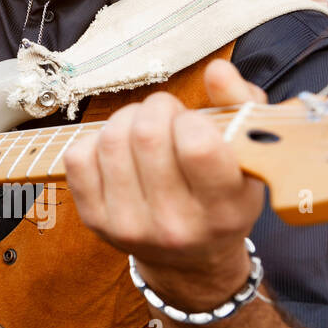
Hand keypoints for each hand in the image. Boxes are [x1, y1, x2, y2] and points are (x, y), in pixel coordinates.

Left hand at [65, 59, 268, 310]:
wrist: (190, 258)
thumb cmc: (223, 197)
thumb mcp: (250, 157)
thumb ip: (241, 107)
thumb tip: (217, 69)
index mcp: (223, 211)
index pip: (197, 146)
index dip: (192, 120)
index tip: (195, 124)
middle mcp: (175, 226)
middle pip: (147, 136)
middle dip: (156, 110)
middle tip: (166, 117)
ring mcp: (129, 226)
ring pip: (111, 140)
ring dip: (126, 119)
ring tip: (144, 127)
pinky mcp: (94, 220)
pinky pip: (78, 157)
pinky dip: (95, 140)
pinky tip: (118, 148)